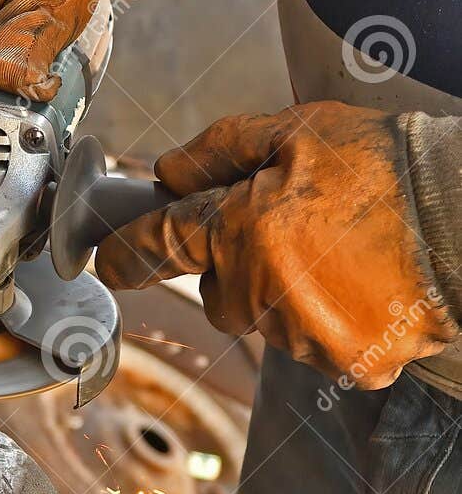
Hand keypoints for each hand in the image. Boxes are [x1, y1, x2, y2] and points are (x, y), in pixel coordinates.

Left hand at [98, 102, 457, 386]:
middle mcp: (261, 292)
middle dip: (240, 268)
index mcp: (241, 230)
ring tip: (344, 255)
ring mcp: (302, 334)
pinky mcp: (342, 362)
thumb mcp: (298, 131)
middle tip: (293, 234)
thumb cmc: (386, 168)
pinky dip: (333, 322)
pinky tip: (366, 288)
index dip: (127, 253)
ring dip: (289, 294)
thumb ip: (221, 151)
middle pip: (219, 294)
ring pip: (269, 320)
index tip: (108, 261)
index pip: (161, 244)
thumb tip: (167, 171)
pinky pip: (316, 346)